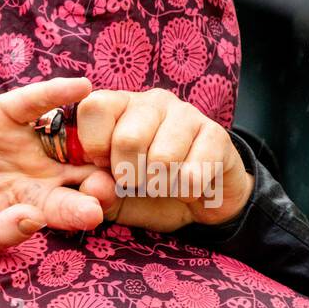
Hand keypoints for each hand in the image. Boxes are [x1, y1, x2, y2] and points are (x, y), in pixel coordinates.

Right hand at [0, 77, 104, 255]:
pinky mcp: (6, 113)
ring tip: (113, 129)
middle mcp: (43, 172)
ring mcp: (28, 141)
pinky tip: (81, 86)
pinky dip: (57, 92)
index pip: (74, 208)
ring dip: (93, 131)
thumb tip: (34, 223)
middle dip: (102, 171)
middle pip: (85, 170)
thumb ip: (2, 232)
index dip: (87, 209)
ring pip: (70, 134)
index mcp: (39, 206)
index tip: (97, 212)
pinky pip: (36, 101)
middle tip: (114, 173)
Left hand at [74, 88, 253, 231]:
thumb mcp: (113, 197)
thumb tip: (92, 187)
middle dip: (130, 176)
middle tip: (139, 182)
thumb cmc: (148, 193)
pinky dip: (187, 192)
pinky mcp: (216, 134)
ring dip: (161, 186)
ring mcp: (187, 114)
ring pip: (163, 159)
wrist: (200, 205)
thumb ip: (95, 192)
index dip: (95, 145)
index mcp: (120, 107)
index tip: (105, 164)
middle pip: (127, 139)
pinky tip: (190, 185)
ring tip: (165, 183)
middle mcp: (152, 102)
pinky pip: (194, 174)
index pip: (94, 107)